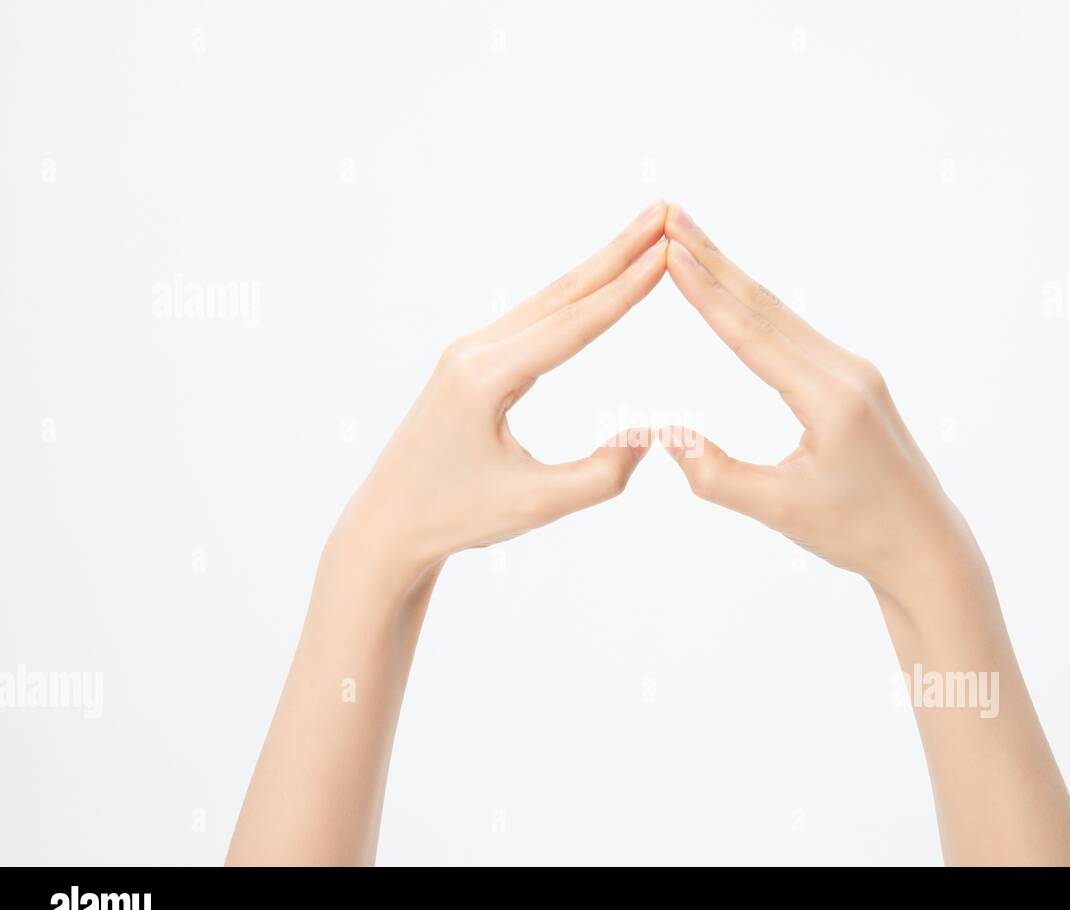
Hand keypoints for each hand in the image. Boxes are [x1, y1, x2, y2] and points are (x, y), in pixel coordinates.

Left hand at [337, 202, 667, 588]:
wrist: (388, 523)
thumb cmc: (456, 517)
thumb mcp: (534, 505)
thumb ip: (600, 475)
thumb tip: (651, 435)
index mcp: (485, 377)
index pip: (573, 325)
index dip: (625, 289)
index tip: (665, 251)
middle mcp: (474, 351)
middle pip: (561, 294)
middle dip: (617, 252)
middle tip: (663, 210)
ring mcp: (469, 351)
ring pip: (547, 301)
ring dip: (598, 267)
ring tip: (643, 234)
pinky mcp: (470, 362)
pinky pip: (533, 319)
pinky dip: (573, 296)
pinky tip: (597, 280)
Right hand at [659, 205, 975, 599]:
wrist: (926, 546)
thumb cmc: (856, 533)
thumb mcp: (778, 510)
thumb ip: (715, 474)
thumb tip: (662, 434)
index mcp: (830, 400)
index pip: (751, 335)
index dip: (705, 292)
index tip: (670, 250)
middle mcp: (846, 373)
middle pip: (766, 307)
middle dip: (715, 260)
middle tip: (671, 215)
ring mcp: (855, 373)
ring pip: (782, 316)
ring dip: (734, 278)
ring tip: (692, 242)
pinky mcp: (856, 382)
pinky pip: (796, 334)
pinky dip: (757, 307)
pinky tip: (736, 291)